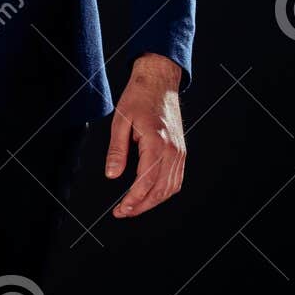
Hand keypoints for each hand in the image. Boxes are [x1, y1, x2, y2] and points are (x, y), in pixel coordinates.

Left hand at [104, 53, 186, 217]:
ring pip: (170, 188)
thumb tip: (112, 175)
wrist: (160, 82)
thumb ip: (117, 150)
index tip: (121, 209)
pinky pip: (176, 179)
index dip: (134, 199)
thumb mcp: (120, 121)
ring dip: (153, 201)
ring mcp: (180, 152)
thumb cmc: (139, 97)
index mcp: (157, 143)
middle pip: (160, 190)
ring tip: (134, 207)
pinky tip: (150, 195)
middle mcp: (173, 151)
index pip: (147, 181)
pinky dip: (163, 192)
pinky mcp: (181, 152)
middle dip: (141, 205)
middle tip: (123, 212)